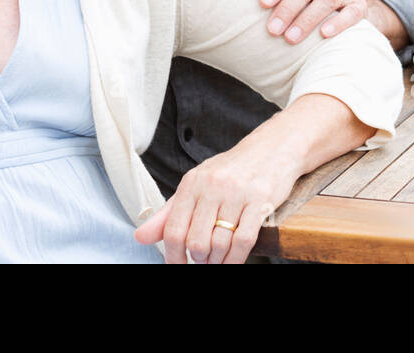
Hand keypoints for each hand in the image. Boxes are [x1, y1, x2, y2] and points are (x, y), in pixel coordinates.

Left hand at [134, 145, 296, 263]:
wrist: (273, 148)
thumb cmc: (232, 170)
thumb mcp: (197, 184)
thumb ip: (169, 213)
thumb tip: (140, 238)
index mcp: (193, 183)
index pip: (174, 230)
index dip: (172, 257)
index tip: (178, 266)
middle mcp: (213, 187)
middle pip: (196, 242)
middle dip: (198, 260)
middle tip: (203, 261)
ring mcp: (238, 194)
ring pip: (219, 244)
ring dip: (217, 261)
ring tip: (217, 261)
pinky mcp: (261, 201)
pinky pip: (244, 241)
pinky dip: (236, 259)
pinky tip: (233, 261)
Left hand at [258, 0, 365, 43]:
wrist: (344, 14)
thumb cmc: (307, 3)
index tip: (262, 3)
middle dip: (288, 8)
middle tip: (273, 30)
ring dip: (307, 20)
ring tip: (291, 39)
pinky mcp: (358, 7)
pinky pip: (351, 12)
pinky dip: (339, 22)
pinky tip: (324, 34)